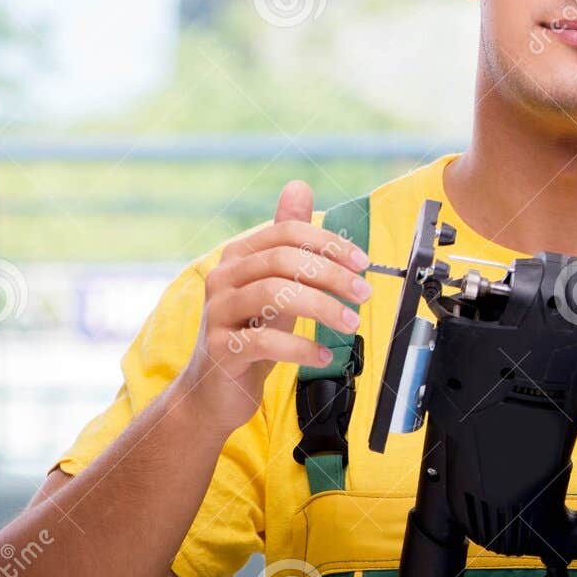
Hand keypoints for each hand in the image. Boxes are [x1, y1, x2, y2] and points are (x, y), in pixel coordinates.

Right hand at [180, 179, 371, 435]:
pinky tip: (321, 355)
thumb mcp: (275, 282)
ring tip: (350, 323)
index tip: (362, 262)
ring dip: (322, 308)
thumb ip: (287, 239)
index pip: (287, 233)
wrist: (214, 389)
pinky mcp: (219, 349)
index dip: (329, 244)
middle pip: (283, 260)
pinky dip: (301, 347)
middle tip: (363, 294)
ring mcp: (217, 313)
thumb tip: (299, 187)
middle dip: (331, 274)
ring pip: (274, 294)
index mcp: (238, 256)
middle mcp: (223, 278)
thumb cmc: (251, 331)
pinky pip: (264, 341)